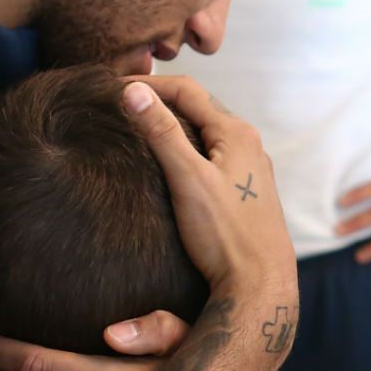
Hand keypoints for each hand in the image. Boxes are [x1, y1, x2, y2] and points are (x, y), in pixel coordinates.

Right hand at [122, 76, 299, 370]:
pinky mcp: (244, 193)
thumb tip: (133, 91)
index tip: (109, 88)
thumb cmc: (226, 235)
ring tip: (135, 128)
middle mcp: (248, 145)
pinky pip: (210, 156)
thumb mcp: (187, 179)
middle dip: (159, 99)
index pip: (187, 90)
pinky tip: (165, 165)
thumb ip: (161, 133)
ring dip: (172, 124)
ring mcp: (249, 170)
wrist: (261, 286)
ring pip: (204, 133)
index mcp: (237, 134)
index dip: (147, 84)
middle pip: (197, 108)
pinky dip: (184, 148)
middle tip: (118, 103)